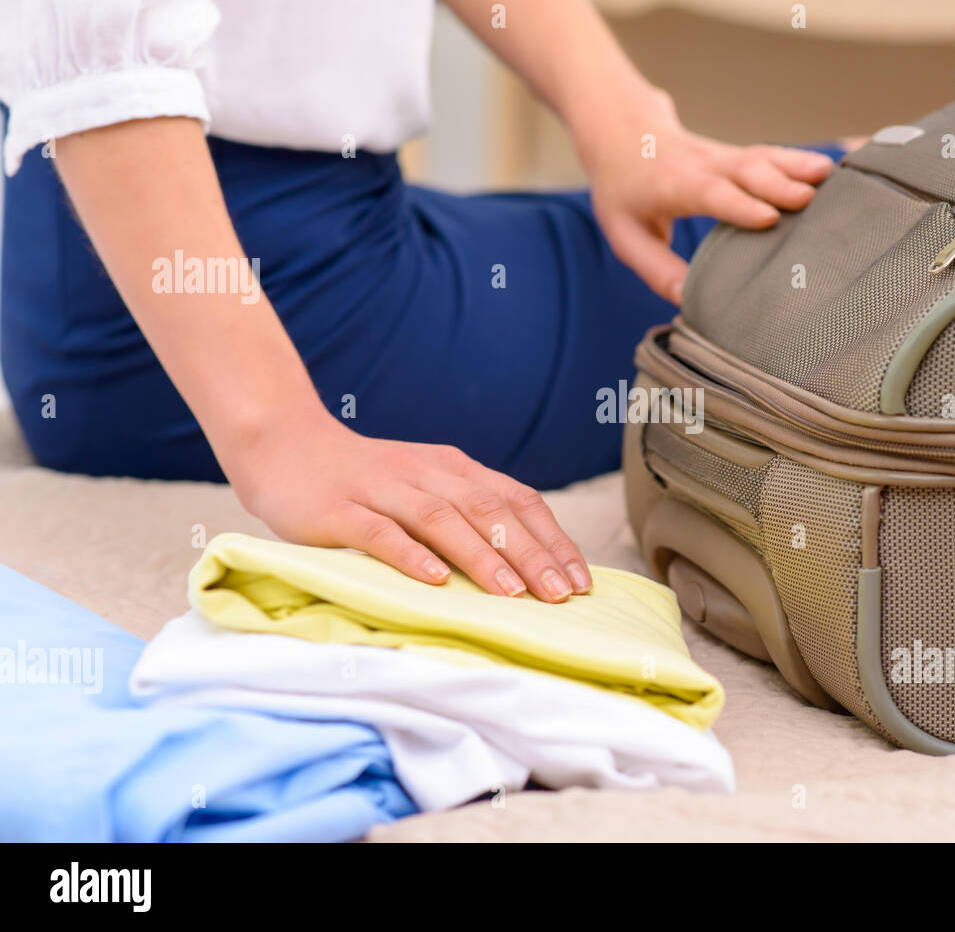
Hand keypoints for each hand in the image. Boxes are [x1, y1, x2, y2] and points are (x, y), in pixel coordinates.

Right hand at [225, 410, 591, 601]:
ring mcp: (382, 490)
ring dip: (481, 558)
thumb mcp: (427, 486)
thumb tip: (531, 565)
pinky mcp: (339, 510)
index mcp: (455, 469)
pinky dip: (410, 555)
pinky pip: (379, 533)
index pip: (518, 501)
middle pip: (489, 512)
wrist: (285, 445)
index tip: (581, 580)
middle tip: (561, 597)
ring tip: (512, 594)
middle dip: (530, 555)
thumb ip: (470, 513)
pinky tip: (434, 581)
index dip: (552, 540)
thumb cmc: (367, 481)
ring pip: (442, 521)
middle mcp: (426, 474)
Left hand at [572, 86, 833, 302]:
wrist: (623, 134)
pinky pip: (773, 157)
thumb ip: (657, 268)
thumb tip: (689, 302)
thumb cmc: (623, 193)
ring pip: (763, 156)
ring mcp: (724, 157)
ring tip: (833, 176)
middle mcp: (702, 166)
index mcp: (672, 185)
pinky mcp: (740, 157)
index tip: (766, 218)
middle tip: (810, 199)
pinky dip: (802, 161)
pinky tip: (834, 169)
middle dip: (777, 182)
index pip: (708, 192)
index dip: (737, 204)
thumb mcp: (625, 235)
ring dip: (798, 165)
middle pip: (744, 169)